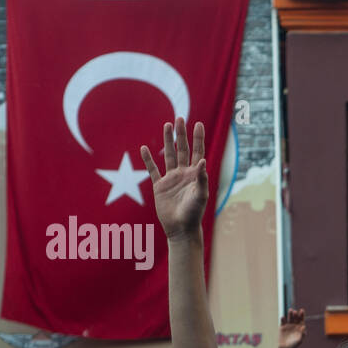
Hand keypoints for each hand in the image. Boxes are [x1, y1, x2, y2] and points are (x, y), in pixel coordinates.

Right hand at [141, 118, 208, 241]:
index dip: (198, 138)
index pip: (197, 152)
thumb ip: (201, 178)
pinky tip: (144, 148)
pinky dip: (148, 159)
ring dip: (168, 141)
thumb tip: (202, 160)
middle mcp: (184, 174)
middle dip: (181, 134)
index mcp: (195, 175)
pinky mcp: (160, 186)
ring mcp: (171, 179)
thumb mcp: (200, 195)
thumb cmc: (193, 213)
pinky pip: (152, 170)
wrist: (181, 228)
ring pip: (168, 155)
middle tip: (179, 118)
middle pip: (182, 150)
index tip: (198, 123)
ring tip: (166, 125)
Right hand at [277, 308, 306, 347]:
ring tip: (290, 310)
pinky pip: (283, 321)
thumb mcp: (299, 340)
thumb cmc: (294, 345)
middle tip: (295, 311)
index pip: (301, 319)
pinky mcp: (282, 327)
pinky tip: (283, 317)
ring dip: (290, 314)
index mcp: (300, 327)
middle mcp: (295, 325)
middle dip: (295, 314)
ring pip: (289, 318)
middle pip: (295, 317)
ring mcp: (288, 325)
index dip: (302, 315)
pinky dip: (283, 319)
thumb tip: (304, 326)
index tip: (302, 310)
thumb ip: (302, 333)